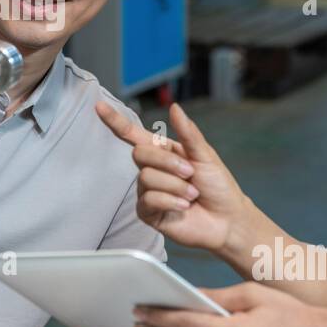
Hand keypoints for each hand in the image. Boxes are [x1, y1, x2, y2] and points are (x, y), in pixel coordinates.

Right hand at [96, 100, 255, 254]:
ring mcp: (148, 191)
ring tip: (191, 195)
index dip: (115, 121)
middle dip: (168, 163)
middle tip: (191, 173)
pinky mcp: (148, 212)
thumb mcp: (206, 155)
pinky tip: (183, 207)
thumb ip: (188, 132)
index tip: (99, 106)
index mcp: (164, 152)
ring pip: (146, 178)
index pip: (133, 134)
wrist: (227, 220)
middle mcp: (153, 170)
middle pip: (140, 154)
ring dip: (175, 185)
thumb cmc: (218, 187)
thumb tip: (174, 108)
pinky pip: (149, 200)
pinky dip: (170, 202)